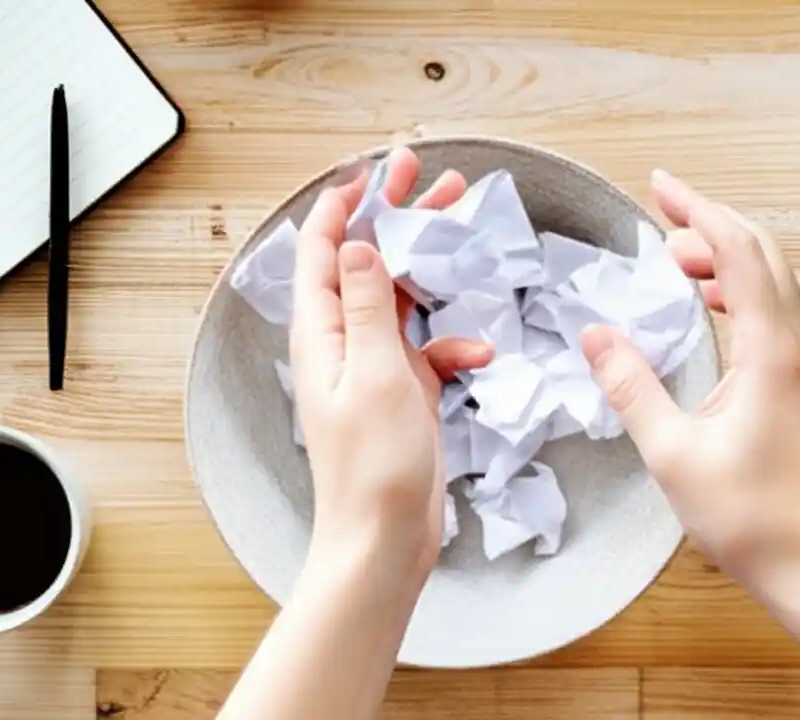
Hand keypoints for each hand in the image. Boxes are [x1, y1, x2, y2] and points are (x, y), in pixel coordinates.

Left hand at [291, 148, 492, 586]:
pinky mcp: (403, 391)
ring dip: (430, 266)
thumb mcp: (375, 374)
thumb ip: (367, 305)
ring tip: (461, 228)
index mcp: (322, 334)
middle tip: (431, 179)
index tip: (376, 169)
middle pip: (366, 263)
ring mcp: (373, 367)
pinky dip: (454, 342)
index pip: (320, 250)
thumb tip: (355, 245)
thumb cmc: (373, 468)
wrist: (383, 539)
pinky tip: (478, 350)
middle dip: (397, 219)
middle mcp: (342, 343)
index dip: (345, 203)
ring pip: (401, 298)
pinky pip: (429, 349)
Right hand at [579, 169, 799, 591]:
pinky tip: (716, 304)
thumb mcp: (670, 451)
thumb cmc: (744, 515)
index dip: (698, 210)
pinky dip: (749, 286)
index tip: (659, 187)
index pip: (739, 251)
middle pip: (764, 252)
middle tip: (661, 214)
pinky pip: (784, 307)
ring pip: (779, 277)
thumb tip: (595, 335)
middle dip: (711, 222)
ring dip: (732, 254)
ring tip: (680, 259)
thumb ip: (631, 386)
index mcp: (773, 351)